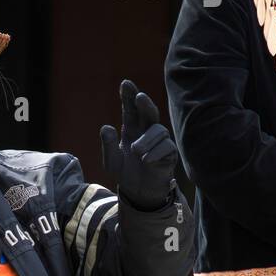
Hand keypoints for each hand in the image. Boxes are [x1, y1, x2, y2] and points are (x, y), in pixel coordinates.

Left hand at [100, 79, 178, 209]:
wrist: (138, 192)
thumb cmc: (126, 172)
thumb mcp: (111, 161)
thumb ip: (108, 145)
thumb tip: (105, 127)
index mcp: (131, 128)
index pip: (130, 108)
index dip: (128, 96)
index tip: (125, 84)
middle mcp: (146, 131)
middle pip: (149, 111)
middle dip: (145, 103)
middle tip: (139, 96)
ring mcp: (160, 141)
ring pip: (158, 130)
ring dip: (146, 140)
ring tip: (135, 152)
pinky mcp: (169, 153)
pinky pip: (166, 147)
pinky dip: (154, 153)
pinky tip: (146, 161)